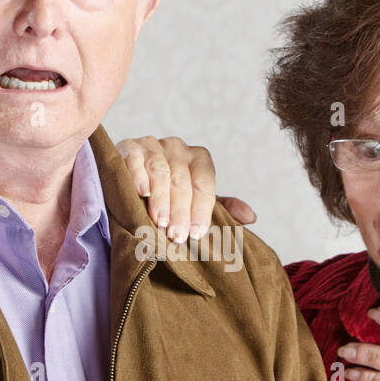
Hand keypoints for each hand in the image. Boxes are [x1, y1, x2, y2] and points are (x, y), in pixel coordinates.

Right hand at [115, 135, 256, 239]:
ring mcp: (153, 145)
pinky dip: (138, 175)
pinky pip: (135, 159)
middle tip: (177, 235)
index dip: (202, 210)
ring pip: (160, 171)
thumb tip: (250, 217)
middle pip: (182, 180)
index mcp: (198, 158)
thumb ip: (220, 208)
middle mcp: (177, 148)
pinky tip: (141, 192)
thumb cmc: (166, 195)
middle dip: (181, 211)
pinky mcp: (129, 146)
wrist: (130, 181)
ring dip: (161, 199)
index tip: (196, 233)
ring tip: (160, 222)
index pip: (205, 183)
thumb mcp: (194, 201)